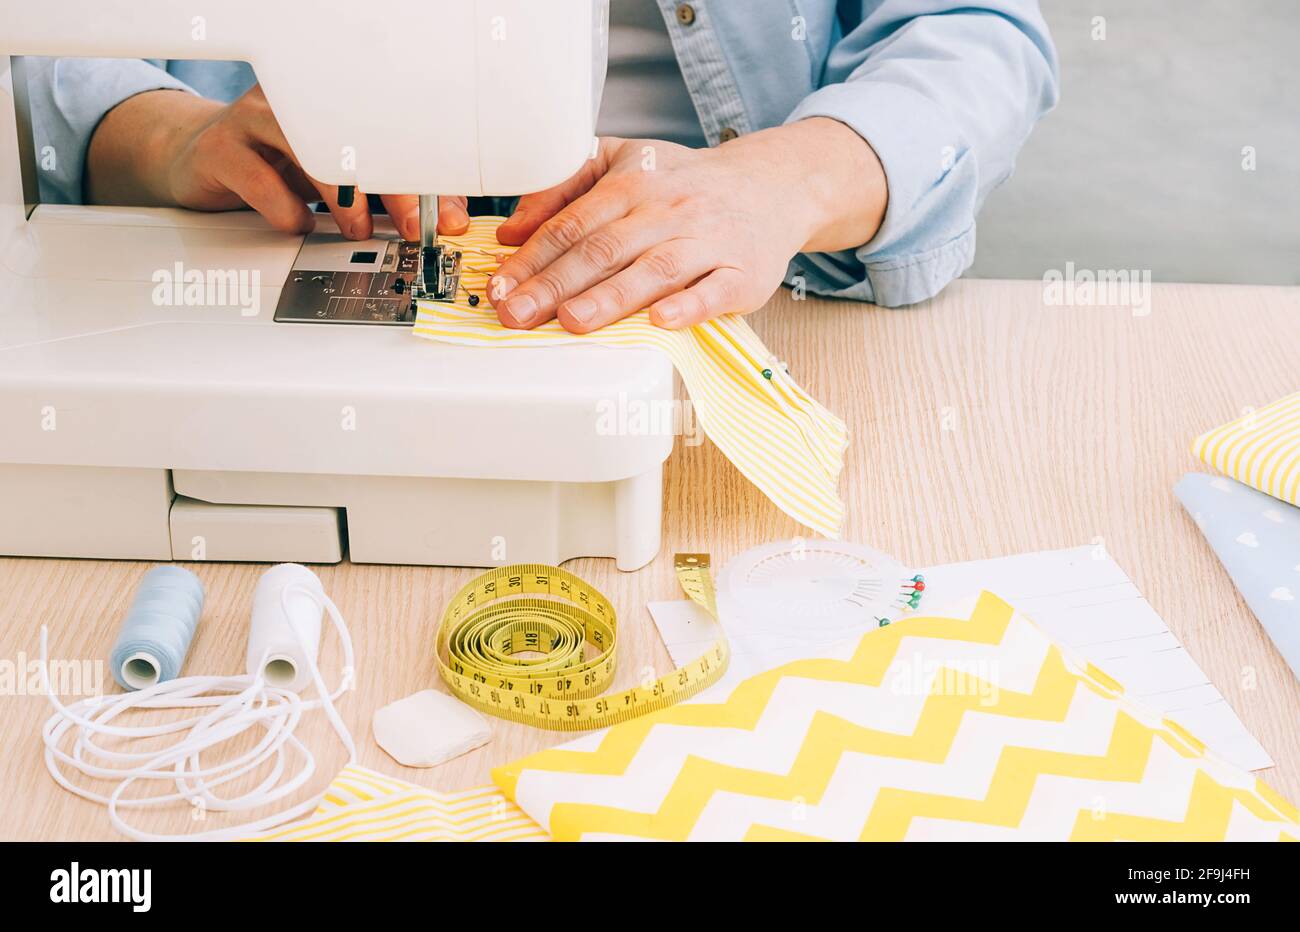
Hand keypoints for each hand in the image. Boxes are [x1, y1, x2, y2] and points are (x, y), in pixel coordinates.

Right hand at [86, 84, 470, 240]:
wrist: (201, 157)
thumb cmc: (279, 165)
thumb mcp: (343, 177)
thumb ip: (396, 193)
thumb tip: (450, 218)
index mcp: (333, 100)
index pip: (392, 133)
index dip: (426, 178)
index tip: (446, 217)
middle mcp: (296, 101)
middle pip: (359, 139)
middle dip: (396, 191)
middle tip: (411, 228)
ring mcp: (255, 120)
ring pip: (312, 152)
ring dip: (344, 199)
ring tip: (356, 228)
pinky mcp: (221, 149)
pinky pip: (262, 180)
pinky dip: (288, 211)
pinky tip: (299, 222)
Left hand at [488, 117, 886, 331]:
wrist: (772, 187)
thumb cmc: (686, 184)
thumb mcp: (623, 163)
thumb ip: (563, 189)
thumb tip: (510, 232)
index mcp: (631, 185)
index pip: (572, 225)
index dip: (533, 257)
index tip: (501, 286)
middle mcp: (666, 211)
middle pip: (604, 249)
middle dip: (555, 283)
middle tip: (518, 313)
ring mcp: (707, 242)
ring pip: (654, 270)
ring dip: (611, 297)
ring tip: (572, 321)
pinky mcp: (742, 273)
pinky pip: (713, 291)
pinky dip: (688, 306)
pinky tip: (660, 322)